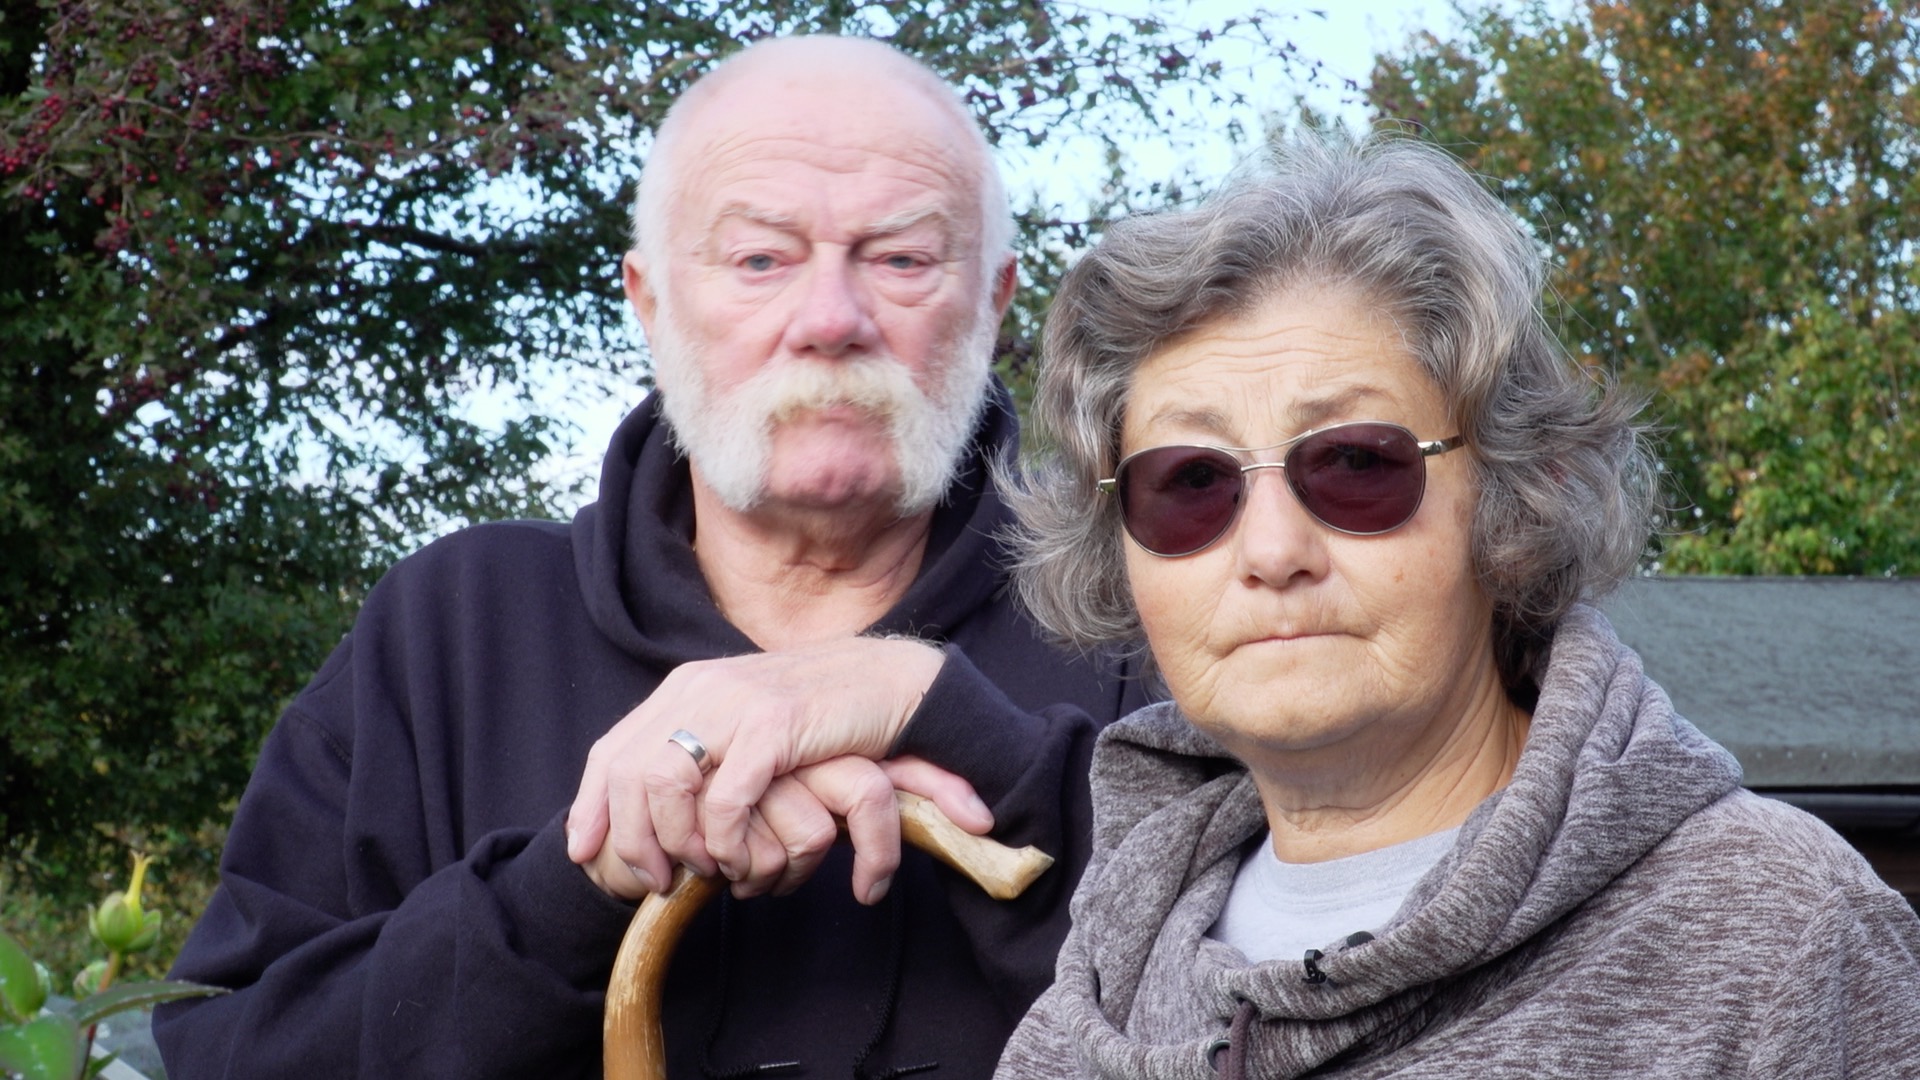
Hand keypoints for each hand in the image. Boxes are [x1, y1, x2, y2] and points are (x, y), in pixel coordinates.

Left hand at [565, 637, 952, 899]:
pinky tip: (736, 861)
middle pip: (628, 770)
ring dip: (674, 842)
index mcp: (687, 688)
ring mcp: (735, 704)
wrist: (889, 682)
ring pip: (664, 782)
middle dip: (629, 837)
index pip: (613, 748)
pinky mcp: (775, 726)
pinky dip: (723, 839)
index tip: (582, 853)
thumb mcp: (745, 722)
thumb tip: (660, 798)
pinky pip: (726, 797)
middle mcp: (700, 689)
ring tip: (697, 875)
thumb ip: (704, 745)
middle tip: (652, 881)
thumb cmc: (820, 712)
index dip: (590, 805)